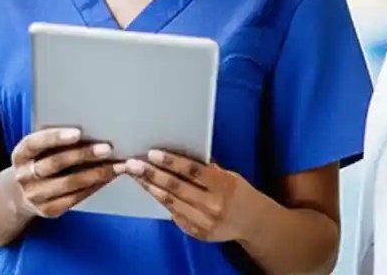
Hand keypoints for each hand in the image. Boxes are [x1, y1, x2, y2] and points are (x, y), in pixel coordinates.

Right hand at [9, 127, 118, 218]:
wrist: (21, 194)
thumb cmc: (39, 161)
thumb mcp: (38, 149)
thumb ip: (55, 140)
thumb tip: (92, 128)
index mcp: (20, 154)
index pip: (35, 143)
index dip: (56, 137)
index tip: (78, 133)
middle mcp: (24, 176)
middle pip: (55, 164)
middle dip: (83, 155)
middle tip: (107, 148)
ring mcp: (35, 196)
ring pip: (69, 183)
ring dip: (96, 173)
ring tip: (117, 165)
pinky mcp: (49, 210)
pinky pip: (75, 198)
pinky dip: (94, 187)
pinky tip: (108, 178)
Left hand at [123, 149, 252, 241]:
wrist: (253, 222)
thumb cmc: (238, 192)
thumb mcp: (228, 176)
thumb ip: (206, 169)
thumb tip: (179, 156)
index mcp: (223, 186)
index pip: (193, 171)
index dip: (171, 162)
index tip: (152, 153)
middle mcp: (213, 205)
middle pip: (177, 188)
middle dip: (152, 174)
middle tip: (133, 164)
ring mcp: (205, 222)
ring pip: (171, 203)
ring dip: (151, 188)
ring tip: (136, 176)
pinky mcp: (198, 233)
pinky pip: (175, 216)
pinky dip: (162, 202)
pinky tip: (150, 191)